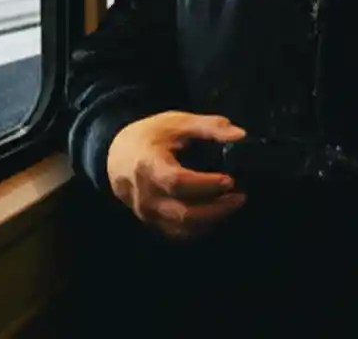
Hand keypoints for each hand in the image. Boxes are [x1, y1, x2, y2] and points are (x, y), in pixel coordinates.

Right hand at [106, 111, 247, 239]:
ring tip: (233, 204)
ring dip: (213, 220)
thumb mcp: (178, 122)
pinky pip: (179, 234)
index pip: (177, 182)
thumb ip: (210, 127)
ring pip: (183, 229)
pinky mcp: (152, 223)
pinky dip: (201, 228)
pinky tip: (217, 214)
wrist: (117, 155)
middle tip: (240, 196)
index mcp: (148, 166)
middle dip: (217, 208)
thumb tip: (240, 135)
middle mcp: (145, 196)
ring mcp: (147, 214)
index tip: (229, 180)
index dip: (206, 184)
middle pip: (184, 213)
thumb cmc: (150, 136)